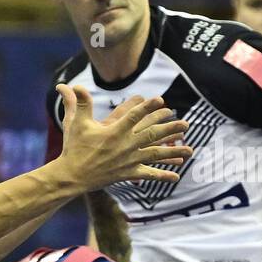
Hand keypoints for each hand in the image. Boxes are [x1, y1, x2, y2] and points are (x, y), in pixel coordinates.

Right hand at [56, 85, 192, 192]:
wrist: (72, 176)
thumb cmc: (74, 148)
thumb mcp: (75, 124)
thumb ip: (79, 103)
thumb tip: (74, 85)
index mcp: (114, 132)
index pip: (134, 116)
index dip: (147, 107)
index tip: (160, 100)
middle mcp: (125, 146)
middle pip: (152, 135)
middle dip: (170, 129)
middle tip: (186, 124)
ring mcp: (128, 161)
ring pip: (155, 155)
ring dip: (173, 152)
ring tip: (190, 150)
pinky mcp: (127, 173)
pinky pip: (148, 174)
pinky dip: (162, 176)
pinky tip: (176, 176)